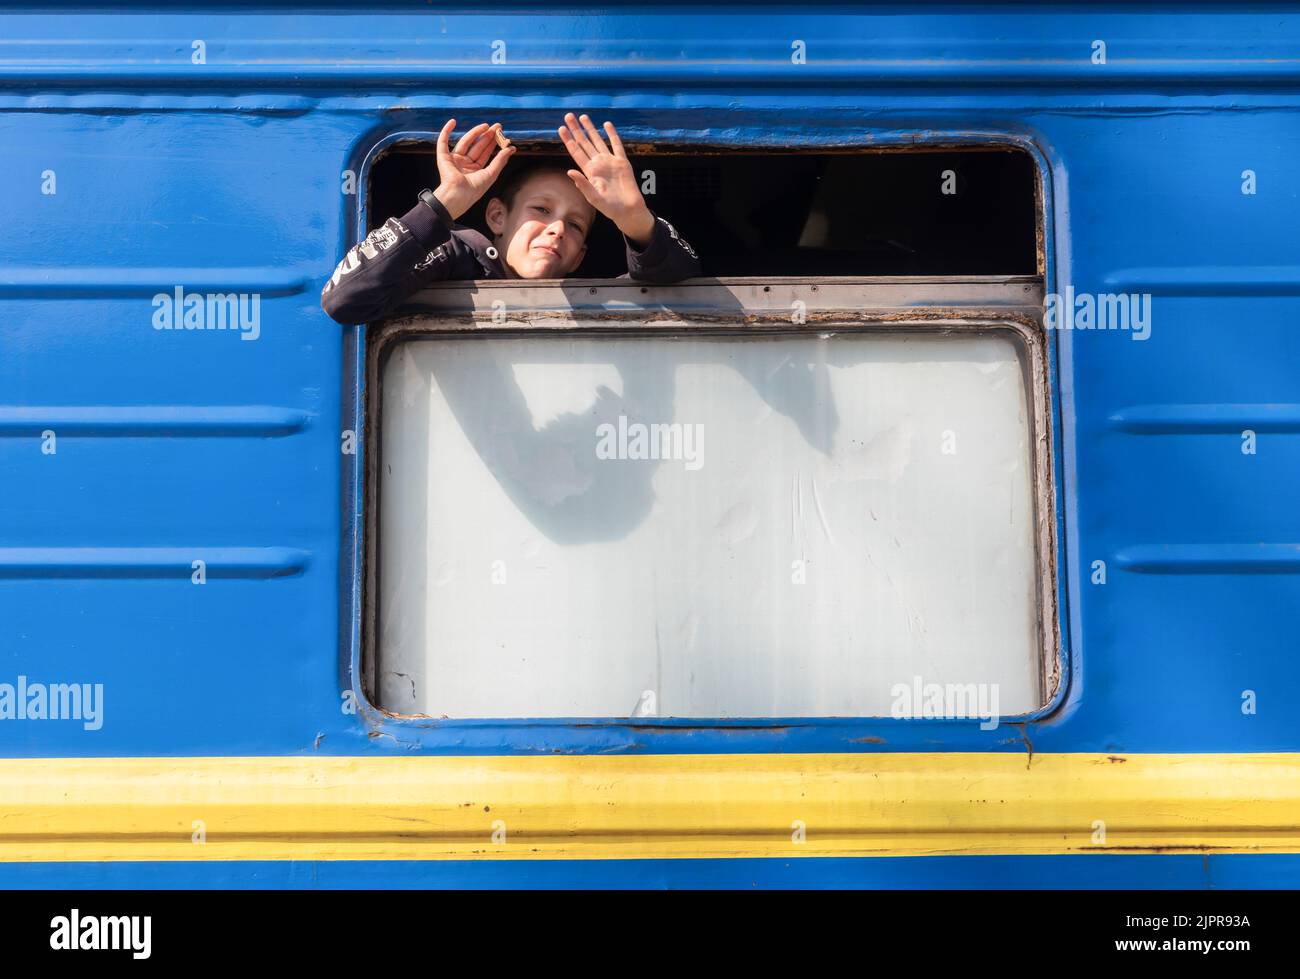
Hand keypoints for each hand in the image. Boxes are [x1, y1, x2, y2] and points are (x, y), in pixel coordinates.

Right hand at [432, 119, 514, 219]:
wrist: (458, 195)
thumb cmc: (474, 189)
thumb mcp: (491, 173)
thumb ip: (500, 160)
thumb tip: (512, 148)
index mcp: (475, 170)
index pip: (485, 153)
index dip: (494, 143)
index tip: (502, 133)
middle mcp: (465, 165)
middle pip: (477, 146)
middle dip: (487, 136)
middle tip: (497, 126)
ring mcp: (454, 160)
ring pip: (465, 142)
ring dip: (475, 132)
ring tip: (486, 125)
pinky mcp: (443, 158)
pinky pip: (443, 142)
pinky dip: (446, 131)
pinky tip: (453, 122)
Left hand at [558, 113, 654, 245]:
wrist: (628, 210)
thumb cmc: (610, 208)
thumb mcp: (593, 198)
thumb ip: (582, 184)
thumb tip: (569, 171)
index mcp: (589, 172)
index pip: (576, 152)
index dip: (569, 140)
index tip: (561, 128)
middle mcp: (598, 164)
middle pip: (584, 143)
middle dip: (576, 130)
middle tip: (568, 116)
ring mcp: (610, 162)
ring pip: (598, 140)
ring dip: (590, 129)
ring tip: (583, 117)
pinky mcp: (622, 162)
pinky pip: (616, 145)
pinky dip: (612, 134)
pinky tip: (606, 124)